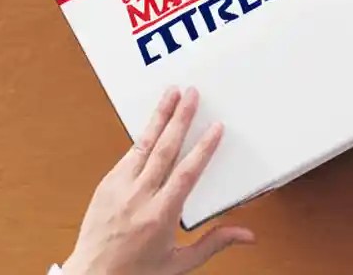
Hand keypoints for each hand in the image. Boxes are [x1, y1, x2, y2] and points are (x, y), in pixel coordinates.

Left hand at [60, 88, 253, 274]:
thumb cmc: (134, 273)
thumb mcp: (179, 264)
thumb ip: (214, 243)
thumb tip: (246, 235)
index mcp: (160, 215)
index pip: (186, 173)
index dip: (203, 148)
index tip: (215, 128)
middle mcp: (138, 197)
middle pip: (164, 150)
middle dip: (180, 119)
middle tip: (191, 95)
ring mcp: (119, 189)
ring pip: (142, 145)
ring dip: (158, 118)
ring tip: (170, 94)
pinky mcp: (106, 186)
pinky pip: (127, 155)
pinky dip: (141, 137)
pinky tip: (151, 124)